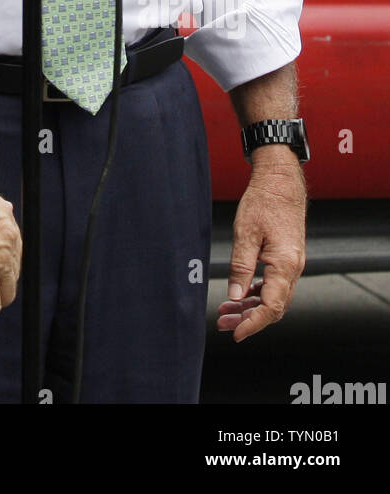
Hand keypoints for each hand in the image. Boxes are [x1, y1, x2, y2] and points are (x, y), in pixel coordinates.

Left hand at [217, 152, 305, 341]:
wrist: (280, 182)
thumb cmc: (264, 202)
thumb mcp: (246, 234)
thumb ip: (241, 267)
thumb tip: (234, 296)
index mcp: (285, 266)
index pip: (271, 308)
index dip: (253, 324)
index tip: (235, 333)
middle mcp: (293, 269)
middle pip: (273, 307)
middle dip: (248, 319)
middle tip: (223, 323)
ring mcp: (291, 264)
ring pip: (273, 297)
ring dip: (250, 307)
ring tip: (227, 312)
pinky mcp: (286, 258)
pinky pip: (273, 285)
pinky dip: (256, 293)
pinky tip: (240, 295)